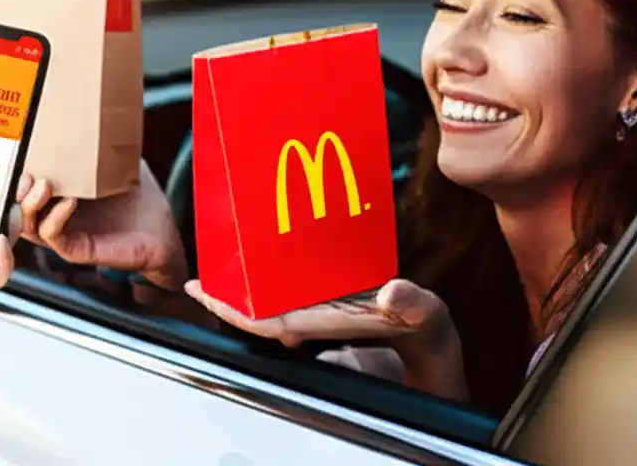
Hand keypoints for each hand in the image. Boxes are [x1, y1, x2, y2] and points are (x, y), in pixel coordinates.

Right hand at [16, 159, 186, 290]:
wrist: (162, 233)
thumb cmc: (141, 203)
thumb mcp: (120, 166)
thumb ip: (105, 147)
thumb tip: (97, 117)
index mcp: (63, 193)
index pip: (29, 185)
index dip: (21, 172)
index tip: (22, 155)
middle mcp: (58, 215)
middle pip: (20, 205)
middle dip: (18, 188)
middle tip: (28, 172)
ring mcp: (65, 233)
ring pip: (28, 224)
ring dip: (30, 203)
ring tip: (44, 184)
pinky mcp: (75, 249)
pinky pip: (53, 236)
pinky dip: (55, 218)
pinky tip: (69, 201)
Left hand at [185, 278, 467, 400]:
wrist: (439, 362)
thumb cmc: (433, 344)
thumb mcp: (429, 321)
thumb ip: (413, 306)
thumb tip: (390, 291)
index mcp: (332, 329)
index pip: (272, 323)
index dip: (238, 312)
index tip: (207, 296)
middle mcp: (320, 330)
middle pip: (261, 319)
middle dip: (229, 304)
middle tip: (197, 283)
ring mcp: (323, 324)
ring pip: (273, 312)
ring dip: (246, 297)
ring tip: (218, 274)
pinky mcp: (332, 316)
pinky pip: (293, 303)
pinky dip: (273, 289)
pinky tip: (260, 273)